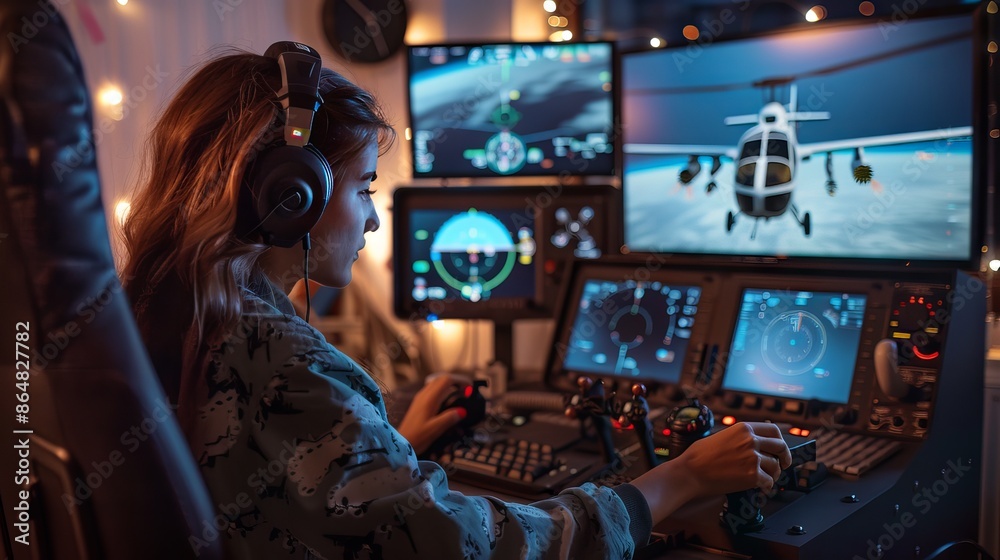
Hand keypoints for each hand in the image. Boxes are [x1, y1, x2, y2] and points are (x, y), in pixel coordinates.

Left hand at [396, 374, 466, 455]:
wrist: (402, 442)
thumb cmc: (418, 436)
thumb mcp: (435, 429)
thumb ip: (449, 418)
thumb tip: (462, 411)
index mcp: (429, 399)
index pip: (446, 380)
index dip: (460, 380)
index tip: (470, 387)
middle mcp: (424, 394)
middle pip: (441, 378)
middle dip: (456, 381)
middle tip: (467, 390)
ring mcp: (420, 397)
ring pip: (436, 383)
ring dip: (449, 384)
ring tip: (460, 393)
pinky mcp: (419, 402)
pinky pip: (433, 389)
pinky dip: (443, 389)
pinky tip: (448, 399)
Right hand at [629, 422, 791, 522]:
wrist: (690, 471)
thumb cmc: (700, 455)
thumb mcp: (722, 436)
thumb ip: (740, 438)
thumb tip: (755, 444)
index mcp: (744, 428)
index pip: (773, 430)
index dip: (779, 440)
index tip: (779, 449)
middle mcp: (751, 441)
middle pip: (780, 447)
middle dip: (784, 458)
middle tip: (783, 465)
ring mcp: (753, 458)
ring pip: (775, 467)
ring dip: (772, 474)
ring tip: (764, 479)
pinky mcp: (752, 475)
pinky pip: (768, 482)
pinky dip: (765, 486)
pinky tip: (759, 487)